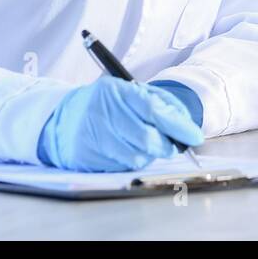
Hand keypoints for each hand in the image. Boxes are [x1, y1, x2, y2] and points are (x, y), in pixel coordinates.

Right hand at [37, 76, 204, 171]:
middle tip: (174, 144)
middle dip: (168, 145)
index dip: (178, 126)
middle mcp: (102, 114)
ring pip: (137, 157)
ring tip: (145, 142)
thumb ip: (161, 102)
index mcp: (115, 91)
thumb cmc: (106, 103)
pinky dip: (133, 161)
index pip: (153, 111)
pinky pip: (122, 168)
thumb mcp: (130, 90)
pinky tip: (128, 150)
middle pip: (147, 139)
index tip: (195, 136)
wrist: (62, 119)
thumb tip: (186, 126)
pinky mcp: (86, 159)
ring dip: (150, 154)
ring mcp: (92, 138)